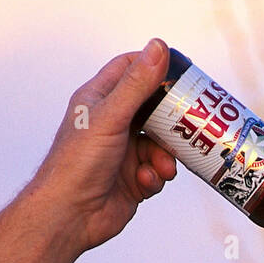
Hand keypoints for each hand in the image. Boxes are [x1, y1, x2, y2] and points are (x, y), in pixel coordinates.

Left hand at [30, 39, 179, 255]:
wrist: (69, 216)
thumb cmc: (78, 162)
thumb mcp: (111, 117)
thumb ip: (137, 84)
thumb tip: (158, 46)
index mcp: (99, 100)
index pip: (130, 69)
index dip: (155, 66)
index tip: (182, 72)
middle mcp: (112, 123)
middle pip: (153, 108)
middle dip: (172, 119)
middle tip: (193, 121)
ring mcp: (123, 152)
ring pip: (160, 144)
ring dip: (165, 155)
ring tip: (161, 166)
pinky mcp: (133, 179)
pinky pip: (157, 171)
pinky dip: (156, 177)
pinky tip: (145, 183)